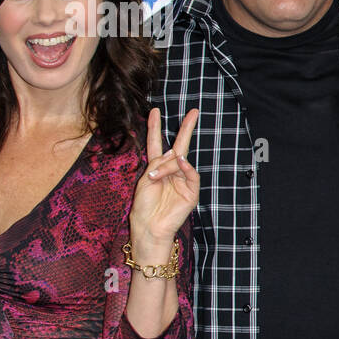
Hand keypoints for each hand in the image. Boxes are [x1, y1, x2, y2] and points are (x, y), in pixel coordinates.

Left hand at [129, 108, 199, 253]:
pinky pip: (192, 174)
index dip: (155, 127)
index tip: (155, 111)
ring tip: (155, 178)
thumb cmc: (143, 206)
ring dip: (167, 167)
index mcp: (157, 168)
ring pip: (180, 162)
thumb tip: (176, 154)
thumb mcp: (145, 180)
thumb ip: (159, 165)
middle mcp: (172, 172)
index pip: (156, 144)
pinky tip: (182, 163)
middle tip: (194, 111)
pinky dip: (186, 167)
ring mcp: (183, 181)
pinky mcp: (191, 192)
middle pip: (180, 146)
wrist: (149, 227)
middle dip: (186, 128)